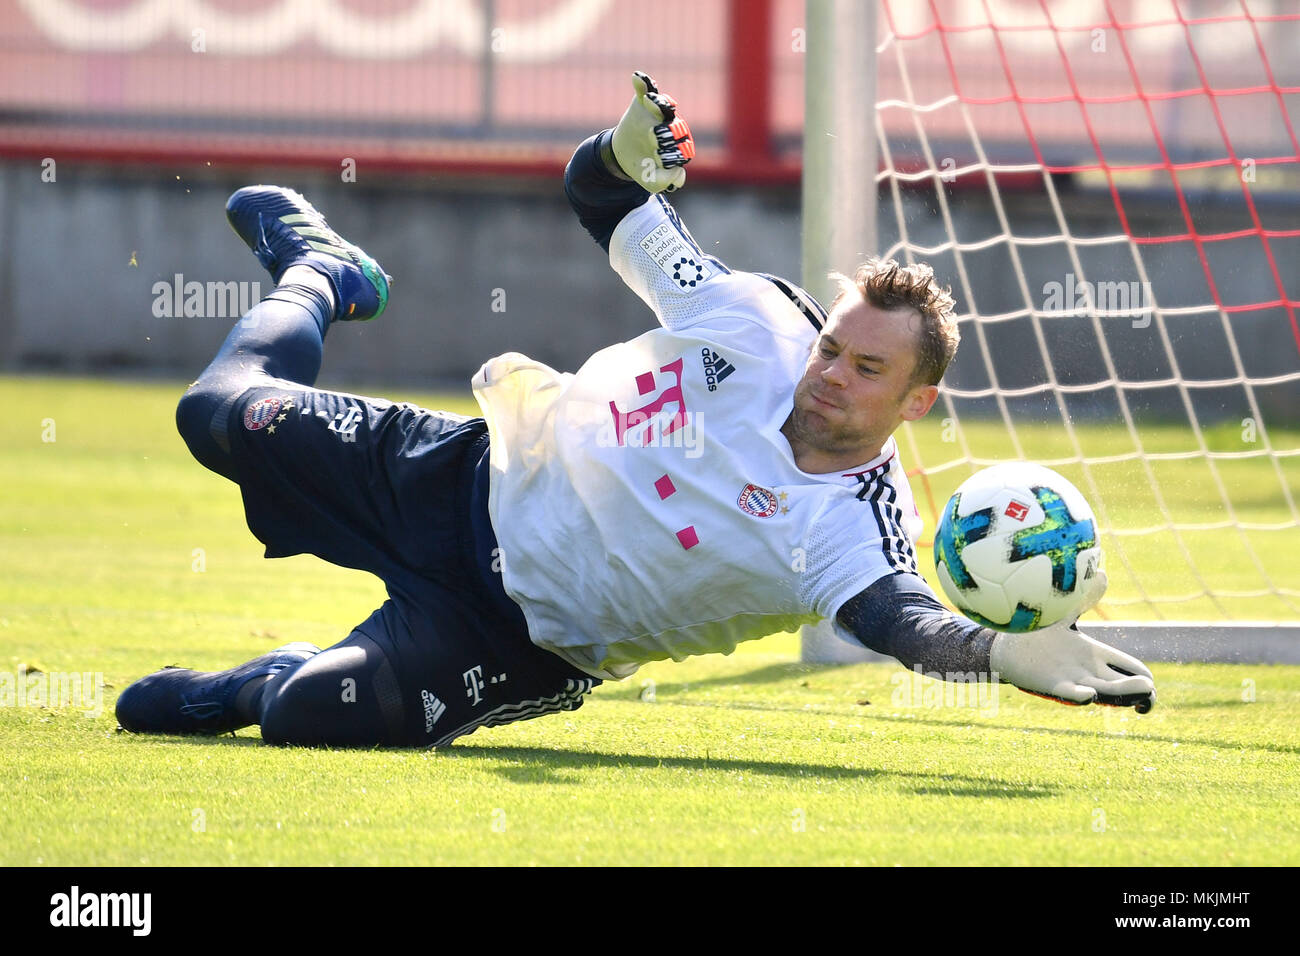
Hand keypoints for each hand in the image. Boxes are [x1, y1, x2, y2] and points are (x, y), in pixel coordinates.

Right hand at [611, 71, 694, 193]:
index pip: (682, 147)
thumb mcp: (653, 182)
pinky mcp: (642, 101)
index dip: (674, 152)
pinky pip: (644, 88)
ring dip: (658, 103)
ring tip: (651, 102)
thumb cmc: (644, 168)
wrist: (623, 158)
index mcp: (678, 144)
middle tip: (653, 138)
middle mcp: (671, 126)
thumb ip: (668, 182)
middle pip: (674, 125)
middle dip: (666, 131)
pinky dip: (642, 82)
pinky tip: (637, 77)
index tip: (659, 159)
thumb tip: (679, 171)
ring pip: (663, 104)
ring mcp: (657, 112)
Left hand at [988, 571, 1155, 711]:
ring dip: (1125, 693)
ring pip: (1107, 692)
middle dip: (1142, 691)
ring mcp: (1074, 680)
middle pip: (1127, 685)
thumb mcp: (1064, 614)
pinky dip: (1081, 697)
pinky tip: (1089, 695)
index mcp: (1097, 655)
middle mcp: (1089, 671)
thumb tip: (1103, 574)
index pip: (1134, 670)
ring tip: (1144, 691)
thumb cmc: (1034, 634)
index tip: (1149, 686)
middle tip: (1147, 692)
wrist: (1002, 645)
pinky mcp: (1053, 685)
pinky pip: (1071, 694)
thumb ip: (1085, 598)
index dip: (1147, 680)